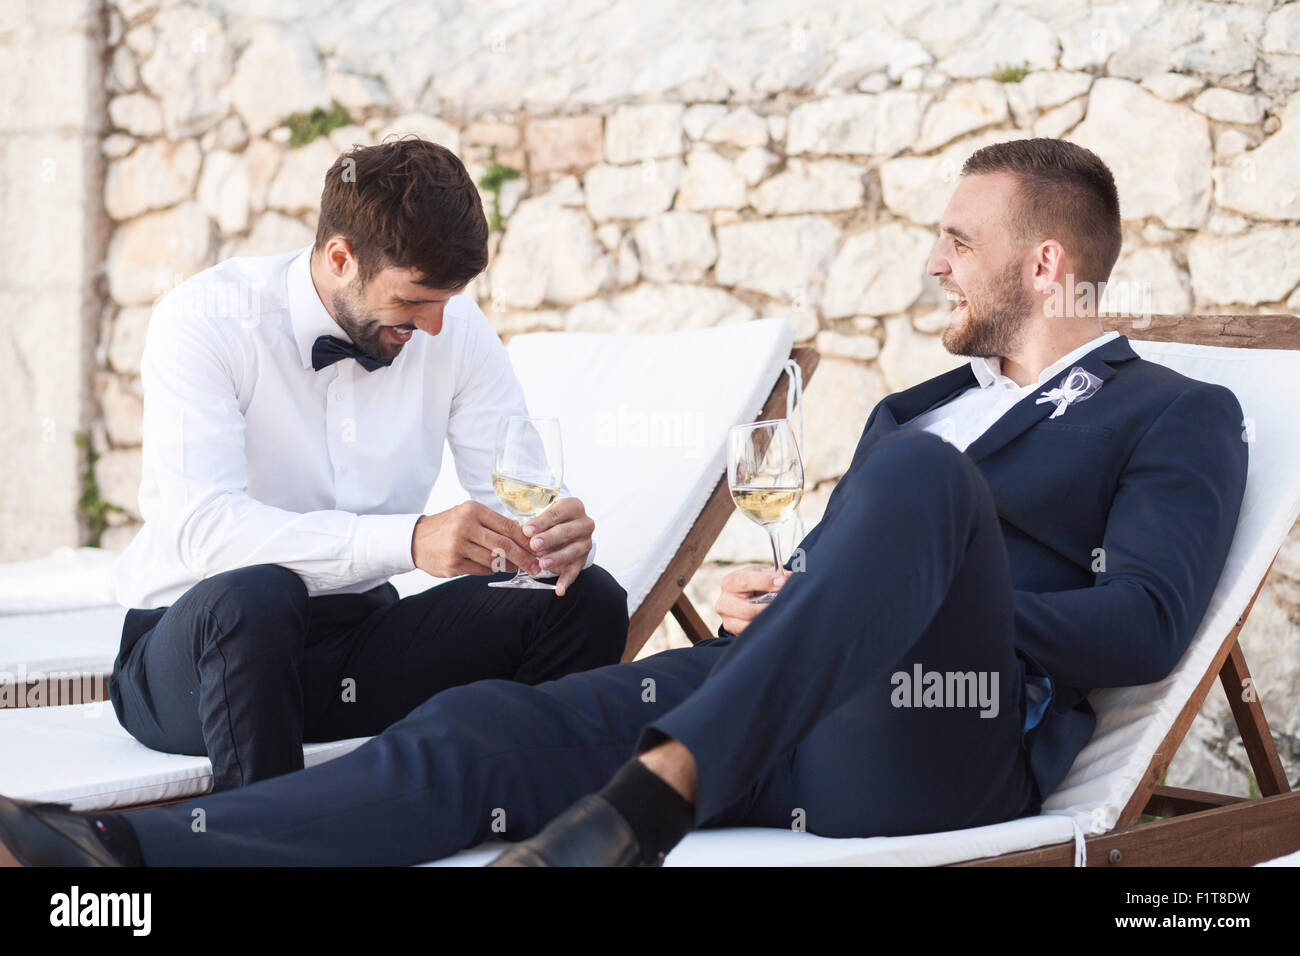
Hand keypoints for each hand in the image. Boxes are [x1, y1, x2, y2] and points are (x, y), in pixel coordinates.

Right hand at [411, 501, 540, 578]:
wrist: (415, 539)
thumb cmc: (448, 526)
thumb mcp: (468, 515)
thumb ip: (494, 523)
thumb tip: (525, 536)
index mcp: (472, 510)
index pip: (508, 526)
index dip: (527, 540)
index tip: (538, 548)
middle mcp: (465, 526)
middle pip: (504, 545)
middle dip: (524, 558)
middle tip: (536, 566)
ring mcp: (457, 546)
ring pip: (494, 560)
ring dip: (509, 566)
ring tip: (516, 567)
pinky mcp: (453, 564)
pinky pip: (481, 570)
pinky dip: (491, 570)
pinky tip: (494, 567)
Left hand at [520, 497, 594, 596]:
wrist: (565, 527)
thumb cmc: (549, 519)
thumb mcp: (542, 513)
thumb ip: (535, 520)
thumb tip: (523, 531)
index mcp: (573, 506)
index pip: (557, 513)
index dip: (542, 522)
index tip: (527, 530)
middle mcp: (584, 523)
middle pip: (567, 531)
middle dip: (549, 539)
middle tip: (534, 545)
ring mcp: (585, 542)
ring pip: (573, 551)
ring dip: (557, 558)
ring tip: (543, 564)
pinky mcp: (583, 559)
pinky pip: (575, 570)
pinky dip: (566, 581)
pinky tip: (559, 590)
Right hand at [716, 565, 791, 634]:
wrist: (745, 599)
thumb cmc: (755, 584)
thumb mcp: (762, 575)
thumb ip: (775, 575)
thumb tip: (789, 578)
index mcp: (730, 582)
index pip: (744, 581)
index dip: (765, 581)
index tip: (783, 582)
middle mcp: (724, 601)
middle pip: (746, 610)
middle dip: (767, 607)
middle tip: (782, 602)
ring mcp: (727, 618)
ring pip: (749, 624)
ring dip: (767, 618)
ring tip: (779, 612)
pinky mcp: (733, 629)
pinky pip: (750, 632)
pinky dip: (764, 627)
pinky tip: (772, 620)